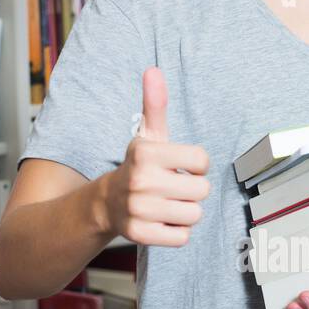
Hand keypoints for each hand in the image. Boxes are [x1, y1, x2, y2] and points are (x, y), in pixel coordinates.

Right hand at [98, 65, 209, 245]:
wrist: (106, 204)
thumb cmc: (138, 167)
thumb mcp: (147, 135)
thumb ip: (155, 104)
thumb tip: (153, 71)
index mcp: (146, 153)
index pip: (202, 160)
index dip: (196, 166)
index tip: (181, 167)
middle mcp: (141, 180)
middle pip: (202, 190)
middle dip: (192, 190)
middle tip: (173, 188)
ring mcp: (139, 209)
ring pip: (194, 215)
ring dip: (185, 212)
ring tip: (167, 204)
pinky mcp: (141, 235)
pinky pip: (182, 237)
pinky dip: (176, 232)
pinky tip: (161, 220)